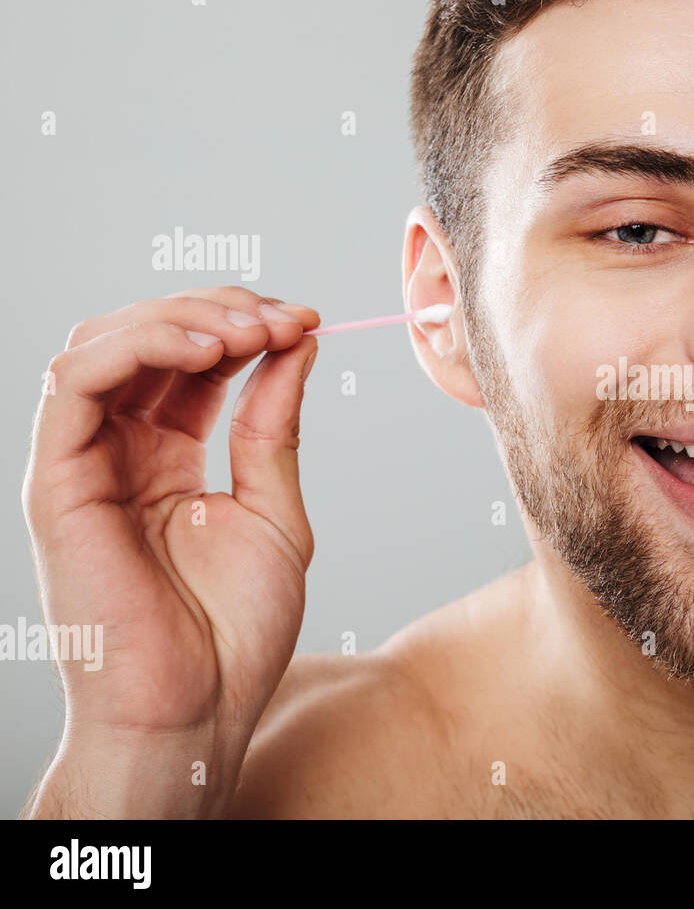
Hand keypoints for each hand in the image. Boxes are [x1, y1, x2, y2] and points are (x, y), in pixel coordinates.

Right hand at [22, 287, 319, 815]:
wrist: (198, 709)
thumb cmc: (232, 633)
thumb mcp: (274, 510)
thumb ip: (273, 427)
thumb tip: (298, 346)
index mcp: (165, 458)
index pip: (193, 362)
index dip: (248, 328)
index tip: (309, 321)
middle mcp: (118, 452)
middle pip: (148, 340)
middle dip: (222, 312)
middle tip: (287, 316)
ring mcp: (84, 464)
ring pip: (105, 342)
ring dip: (184, 317)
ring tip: (253, 328)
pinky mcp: (56, 481)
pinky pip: (73, 380)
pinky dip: (140, 344)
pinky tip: (209, 349)